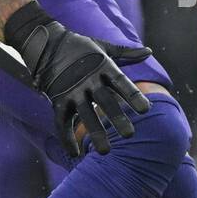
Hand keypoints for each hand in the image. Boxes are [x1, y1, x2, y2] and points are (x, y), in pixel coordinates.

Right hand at [11, 12, 150, 156]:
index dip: (133, 96)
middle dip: (117, 118)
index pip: (121, 82)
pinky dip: (66, 138)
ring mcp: (72, 90)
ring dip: (95, 133)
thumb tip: (150, 52)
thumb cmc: (80, 47)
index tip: (146, 109)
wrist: (46, 43)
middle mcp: (89, 80)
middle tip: (130, 135)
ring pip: (85, 114)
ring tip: (105, 151)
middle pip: (105, 101)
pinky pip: (62, 121)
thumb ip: (127, 54)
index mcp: (103, 66)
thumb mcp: (104, 48)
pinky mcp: (58, 99)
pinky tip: (75, 153)